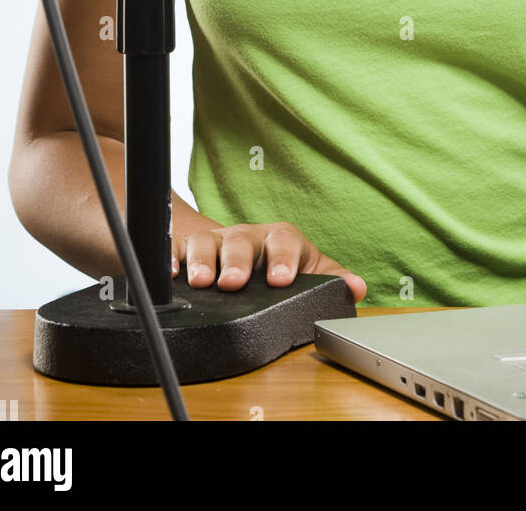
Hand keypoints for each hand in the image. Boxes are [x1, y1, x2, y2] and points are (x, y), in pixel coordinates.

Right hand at [172, 220, 366, 302]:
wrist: (236, 255)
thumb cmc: (275, 264)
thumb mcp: (307, 269)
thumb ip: (331, 279)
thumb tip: (357, 288)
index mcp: (278, 240)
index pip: (284, 241)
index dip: (284, 259)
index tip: (282, 280)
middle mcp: (245, 238)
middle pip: (241, 240)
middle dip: (237, 261)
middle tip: (233, 283)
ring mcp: (214, 244)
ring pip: (205, 243)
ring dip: (202, 261)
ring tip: (202, 283)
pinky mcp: (185, 252)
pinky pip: (174, 252)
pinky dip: (169, 261)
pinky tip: (168, 275)